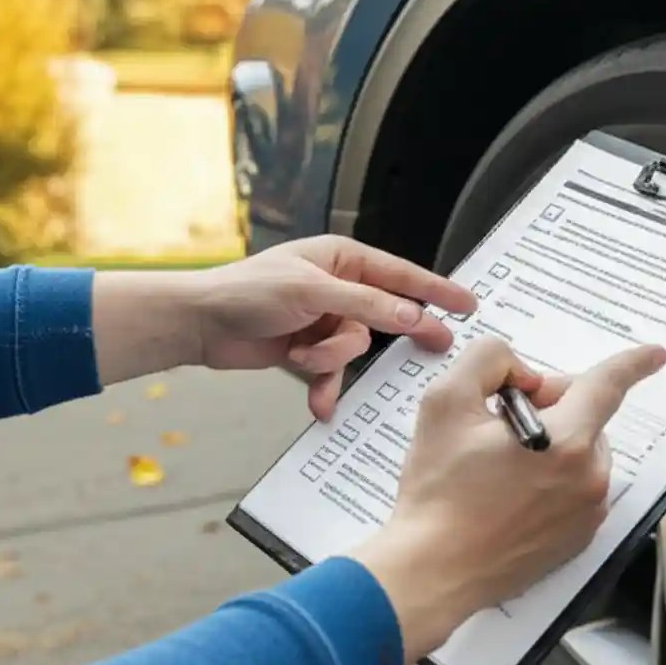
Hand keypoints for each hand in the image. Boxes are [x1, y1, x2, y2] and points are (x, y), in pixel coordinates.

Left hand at [91, 235, 476, 419]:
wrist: (198, 324)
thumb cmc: (246, 292)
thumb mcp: (312, 293)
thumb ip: (367, 306)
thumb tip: (411, 316)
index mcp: (342, 260)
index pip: (400, 274)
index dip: (436, 290)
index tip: (467, 304)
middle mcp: (337, 288)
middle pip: (383, 315)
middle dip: (396, 333)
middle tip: (436, 346)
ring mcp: (323, 320)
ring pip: (355, 348)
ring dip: (331, 360)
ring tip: (303, 358)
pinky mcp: (308, 350)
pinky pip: (333, 372)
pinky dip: (324, 386)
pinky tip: (318, 404)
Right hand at [346, 336, 665, 660]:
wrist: (431, 569)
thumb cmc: (438, 490)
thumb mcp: (447, 401)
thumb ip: (489, 360)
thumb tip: (522, 374)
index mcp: (566, 441)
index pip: (608, 385)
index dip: (631, 363)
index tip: (656, 354)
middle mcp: (589, 478)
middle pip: (586, 418)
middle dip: (551, 407)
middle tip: (500, 424)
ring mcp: (587, 513)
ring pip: (581, 454)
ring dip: (552, 446)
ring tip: (500, 465)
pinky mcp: (577, 540)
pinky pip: (577, 491)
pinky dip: (552, 481)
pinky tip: (509, 494)